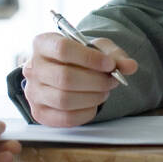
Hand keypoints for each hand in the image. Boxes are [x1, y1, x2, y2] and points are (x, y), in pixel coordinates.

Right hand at [21, 31, 138, 127]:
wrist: (69, 70)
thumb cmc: (82, 57)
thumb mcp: (98, 48)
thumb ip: (115, 55)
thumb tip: (129, 66)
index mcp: (43, 43)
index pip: (63, 49)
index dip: (90, 58)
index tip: (109, 65)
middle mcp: (33, 67)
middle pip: (64, 77)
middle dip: (95, 81)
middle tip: (112, 81)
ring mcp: (33, 92)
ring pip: (64, 99)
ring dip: (92, 97)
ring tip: (104, 91)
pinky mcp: (39, 113)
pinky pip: (65, 118)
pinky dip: (86, 112)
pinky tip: (93, 104)